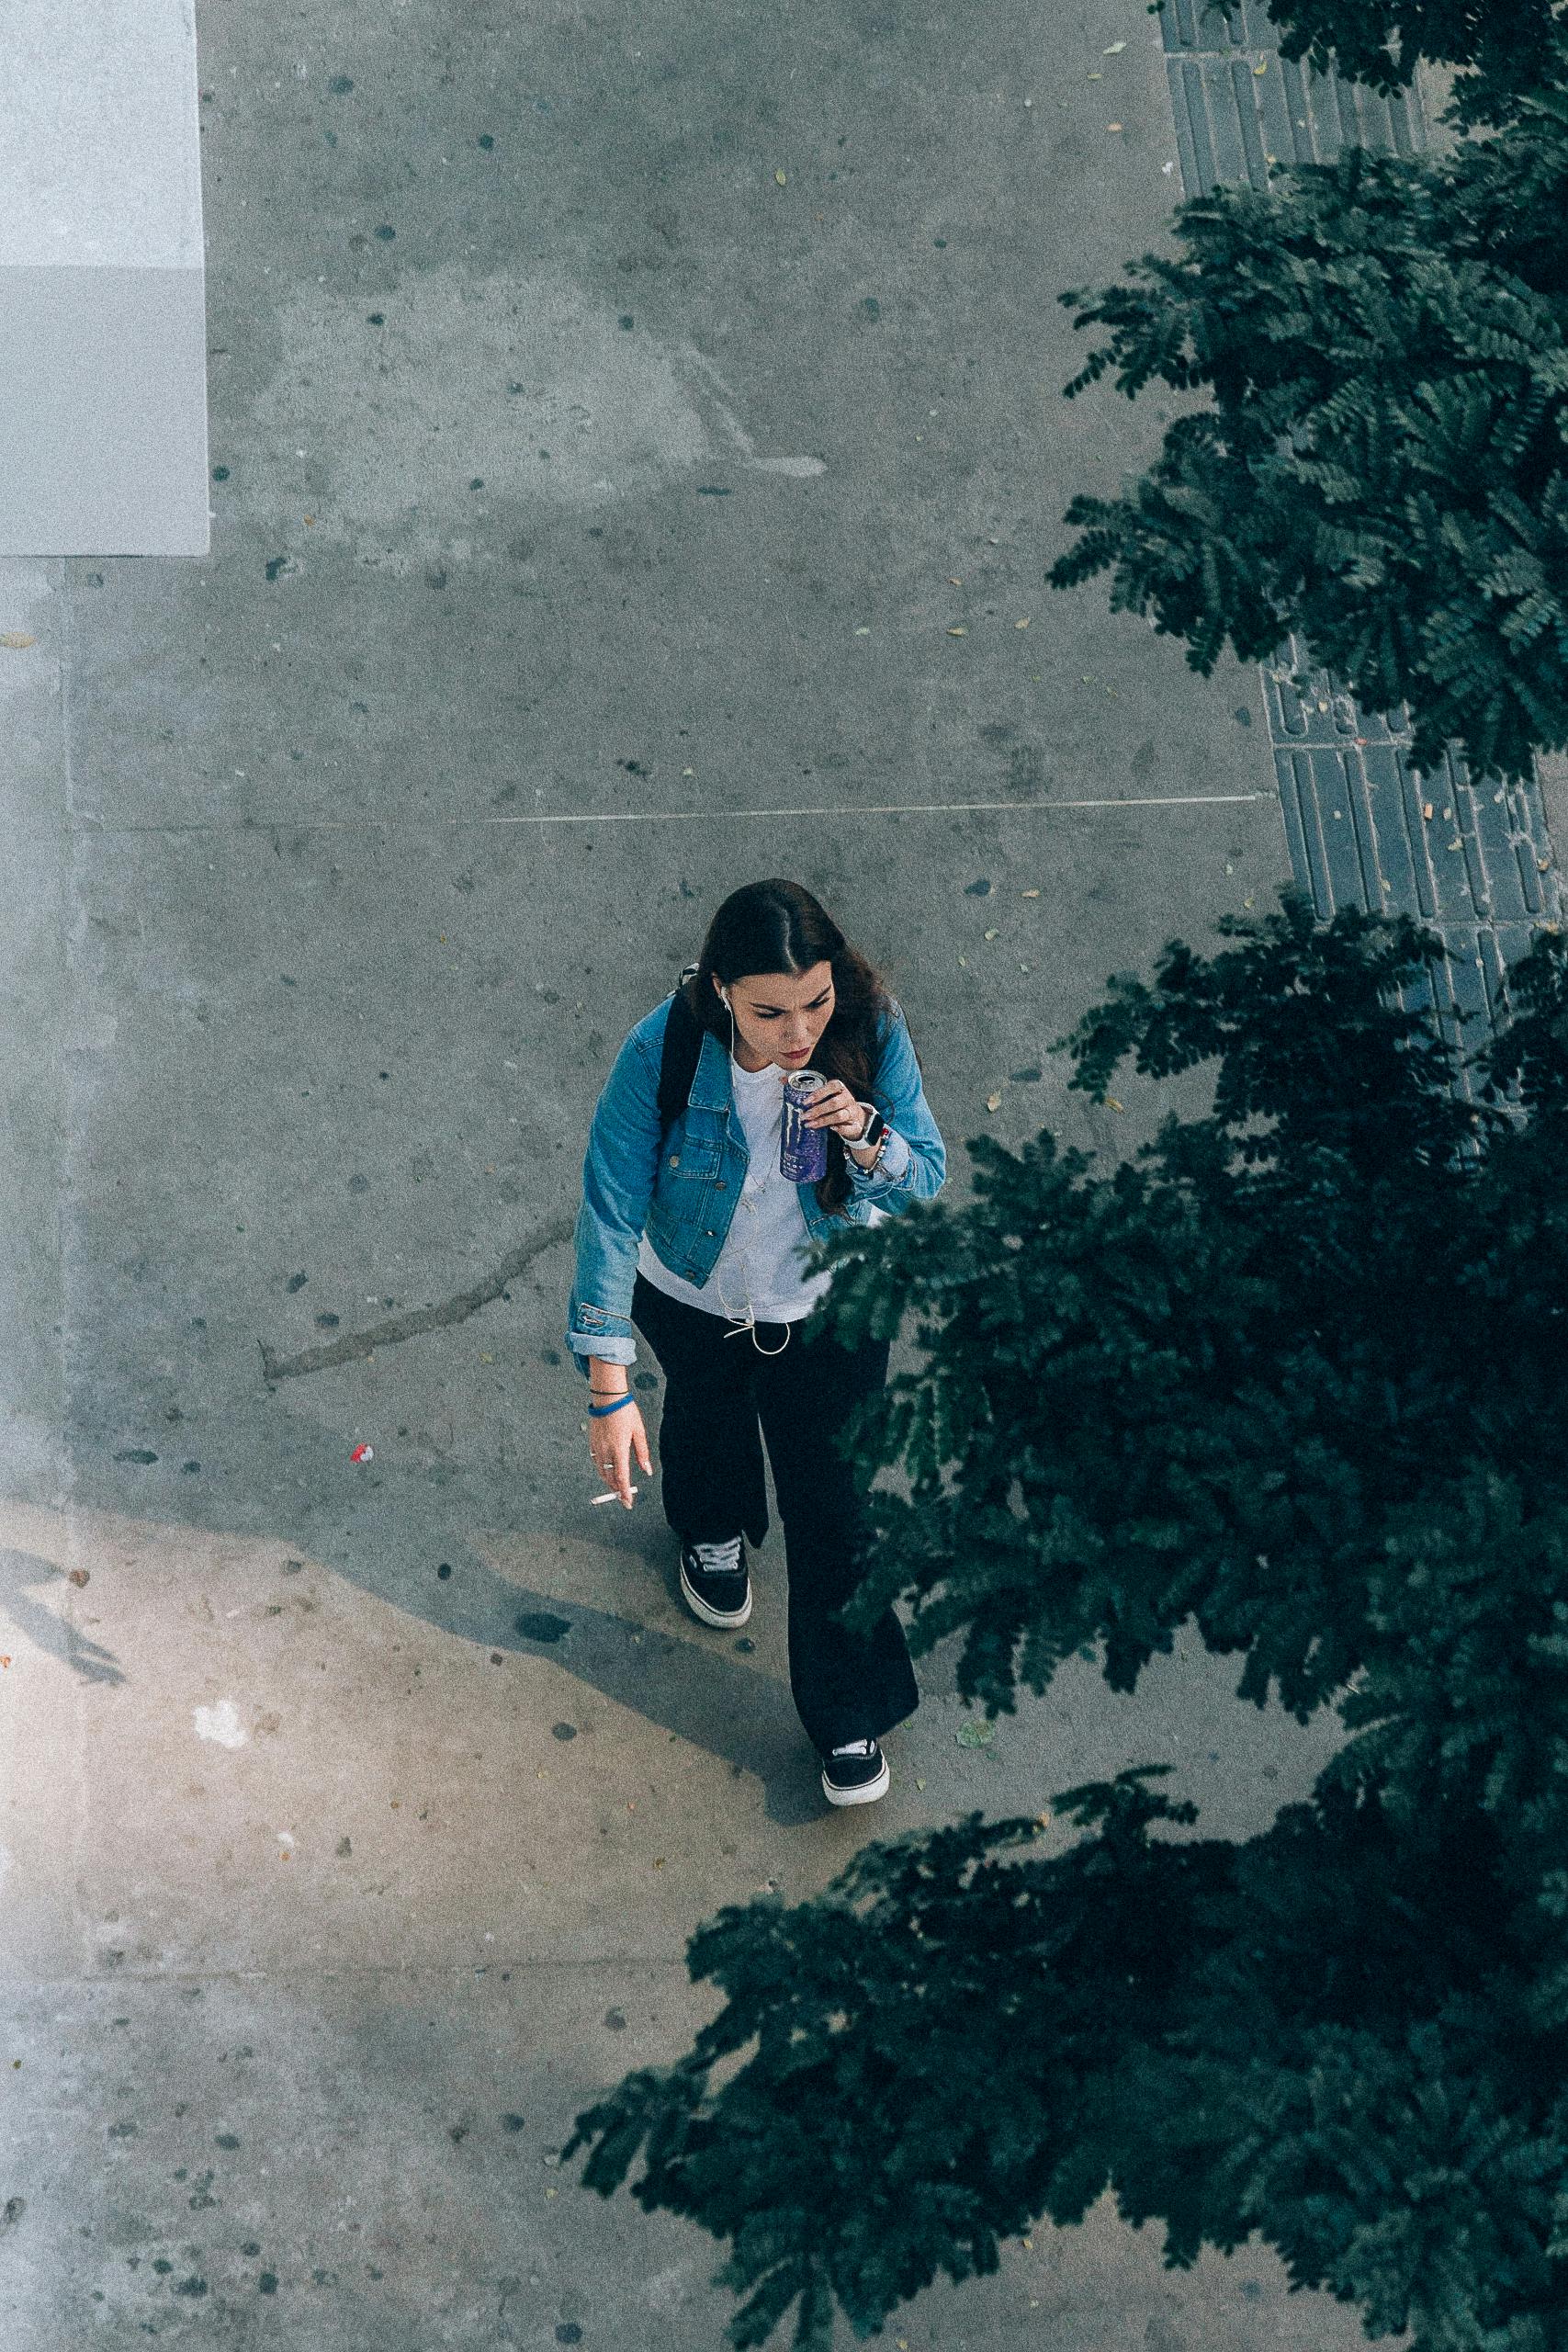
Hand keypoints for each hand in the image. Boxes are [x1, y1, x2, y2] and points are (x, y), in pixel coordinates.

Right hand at [589, 1394, 651, 1508]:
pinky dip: (602, 1470)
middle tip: (624, 1497)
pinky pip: (596, 1462)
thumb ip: (642, 1453)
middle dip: (617, 1490)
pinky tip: (606, 1471)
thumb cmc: (625, 1412)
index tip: (627, 1503)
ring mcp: (597, 1447)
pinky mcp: (592, 1442)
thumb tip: (647, 1470)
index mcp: (619, 1449)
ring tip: (617, 1487)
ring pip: (601, 1471)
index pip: (621, 1477)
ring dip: (609, 1481)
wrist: (607, 1398)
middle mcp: (606, 1451)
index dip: (624, 1493)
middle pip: (610, 1478)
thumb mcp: (639, 1432)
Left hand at [802, 1080, 871, 1140]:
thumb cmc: (838, 1106)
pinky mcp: (856, 1125)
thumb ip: (819, 1099)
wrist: (857, 1118)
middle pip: (834, 1103)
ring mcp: (853, 1112)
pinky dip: (841, 1129)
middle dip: (817, 1110)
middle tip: (804, 1116)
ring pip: (840, 1116)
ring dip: (823, 1121)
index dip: (818, 1093)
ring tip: (810, 1124)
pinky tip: (831, 1128)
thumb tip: (802, 1106)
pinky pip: (850, 1128)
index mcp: (841, 1089)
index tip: (805, 1102)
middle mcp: (848, 1099)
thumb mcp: (831, 1097)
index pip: (832, 1087)